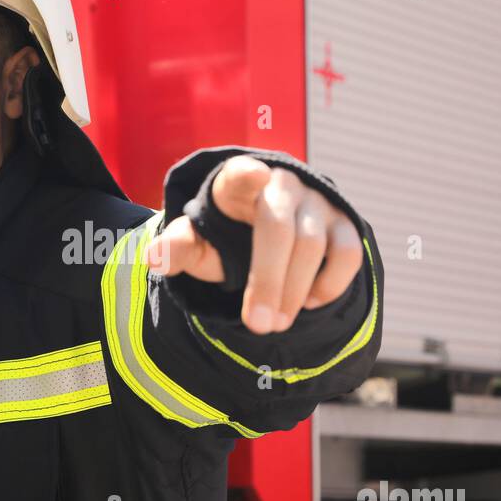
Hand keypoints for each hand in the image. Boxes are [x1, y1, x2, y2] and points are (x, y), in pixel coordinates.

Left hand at [145, 156, 362, 333]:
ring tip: (274, 324)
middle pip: (278, 229)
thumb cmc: (226, 236)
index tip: (253, 177)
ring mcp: (317, 201)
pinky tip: (307, 302)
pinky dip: (329, 285)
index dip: (247, 175)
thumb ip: (179, 248)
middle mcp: (282, 184)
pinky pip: (347, 253)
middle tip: (257, 325)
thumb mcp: (200, 244)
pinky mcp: (344, 221)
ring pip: (313, 245)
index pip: (240, 174)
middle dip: (268, 281)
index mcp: (238, 183)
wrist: (265, 231)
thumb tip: (153, 258)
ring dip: (293, 291)